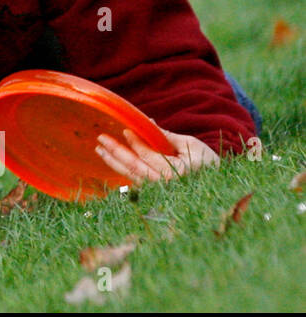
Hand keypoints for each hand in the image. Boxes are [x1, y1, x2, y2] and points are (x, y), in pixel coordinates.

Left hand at [95, 127, 219, 184]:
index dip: (135, 142)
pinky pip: (135, 181)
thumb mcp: (190, 144)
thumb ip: (165, 136)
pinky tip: (111, 161)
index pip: (149, 155)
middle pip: (134, 166)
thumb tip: (145, 122)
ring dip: (113, 162)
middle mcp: (165, 185)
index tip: (124, 130)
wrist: (216, 185)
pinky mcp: (155, 193)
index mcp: (177, 172)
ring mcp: (159, 191)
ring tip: (100, 149)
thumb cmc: (206, 161)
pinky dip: (122, 171)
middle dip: (116, 152)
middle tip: (101, 139)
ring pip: (131, 176)